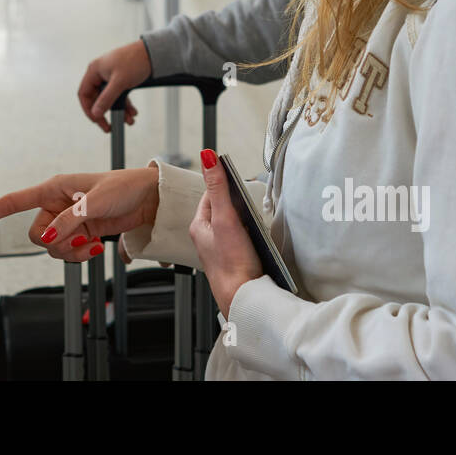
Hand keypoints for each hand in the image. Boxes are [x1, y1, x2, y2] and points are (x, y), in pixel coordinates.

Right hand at [0, 166, 159, 261]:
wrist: (147, 199)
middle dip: (54, 242)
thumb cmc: (123, 187)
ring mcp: (67, 221)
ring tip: (90, 243)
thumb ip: (68, 221)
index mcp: (53, 189)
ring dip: (70, 252)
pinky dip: (79, 255)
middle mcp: (56, 205)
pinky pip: (67, 253)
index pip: (14, 202)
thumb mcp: (93, 203)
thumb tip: (48, 238)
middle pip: (35, 234)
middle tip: (77, 237)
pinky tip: (95, 247)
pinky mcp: (80, 233)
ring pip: (51, 247)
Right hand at [77, 40, 150, 132]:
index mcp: (94, 70)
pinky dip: (125, 105)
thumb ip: (106, 99)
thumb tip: (95, 113)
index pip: (84, 94)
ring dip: (118, 111)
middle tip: (109, 126)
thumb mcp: (119, 82)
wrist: (152, 53)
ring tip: (128, 120)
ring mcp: (110, 77)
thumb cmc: (134, 61)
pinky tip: (133, 112)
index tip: (96, 120)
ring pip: (110, 99)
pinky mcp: (121, 80)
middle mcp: (100, 74)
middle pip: (96, 98)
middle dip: (105, 113)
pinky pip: (119, 96)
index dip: (88, 109)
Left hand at [189, 149, 263, 317]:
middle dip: (236, 202)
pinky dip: (249, 234)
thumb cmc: (231, 262)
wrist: (243, 297)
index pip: (210, 194)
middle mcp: (207, 237)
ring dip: (244, 218)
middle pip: (222, 208)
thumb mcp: (225, 218)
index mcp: (199, 225)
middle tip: (248, 199)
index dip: (224, 184)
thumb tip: (208, 158)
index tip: (236, 177)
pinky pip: (241, 238)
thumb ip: (218, 187)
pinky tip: (256, 238)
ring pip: (232, 224)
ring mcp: (220, 249)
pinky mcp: (234, 259)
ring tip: (253, 219)